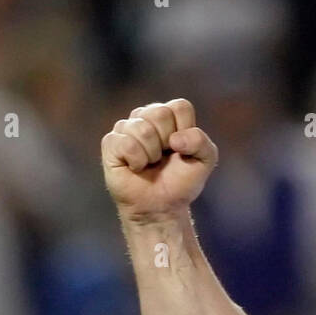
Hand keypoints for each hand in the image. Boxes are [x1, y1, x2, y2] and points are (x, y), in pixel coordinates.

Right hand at [101, 98, 217, 219]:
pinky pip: (127, 144)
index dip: (185, 130)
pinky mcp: (111, 142)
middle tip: (163, 159)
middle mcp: (146, 117)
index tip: (181, 149)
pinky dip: (137, 161)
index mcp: (169, 116)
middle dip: (167, 142)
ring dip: (152, 155)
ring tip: (150, 164)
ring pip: (142, 129)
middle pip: (160, 113)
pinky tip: (136, 168)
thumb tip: (175, 139)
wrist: (160, 207)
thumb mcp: (204, 162)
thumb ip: (202, 142)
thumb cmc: (180, 183)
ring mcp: (126, 127)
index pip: (180, 107)